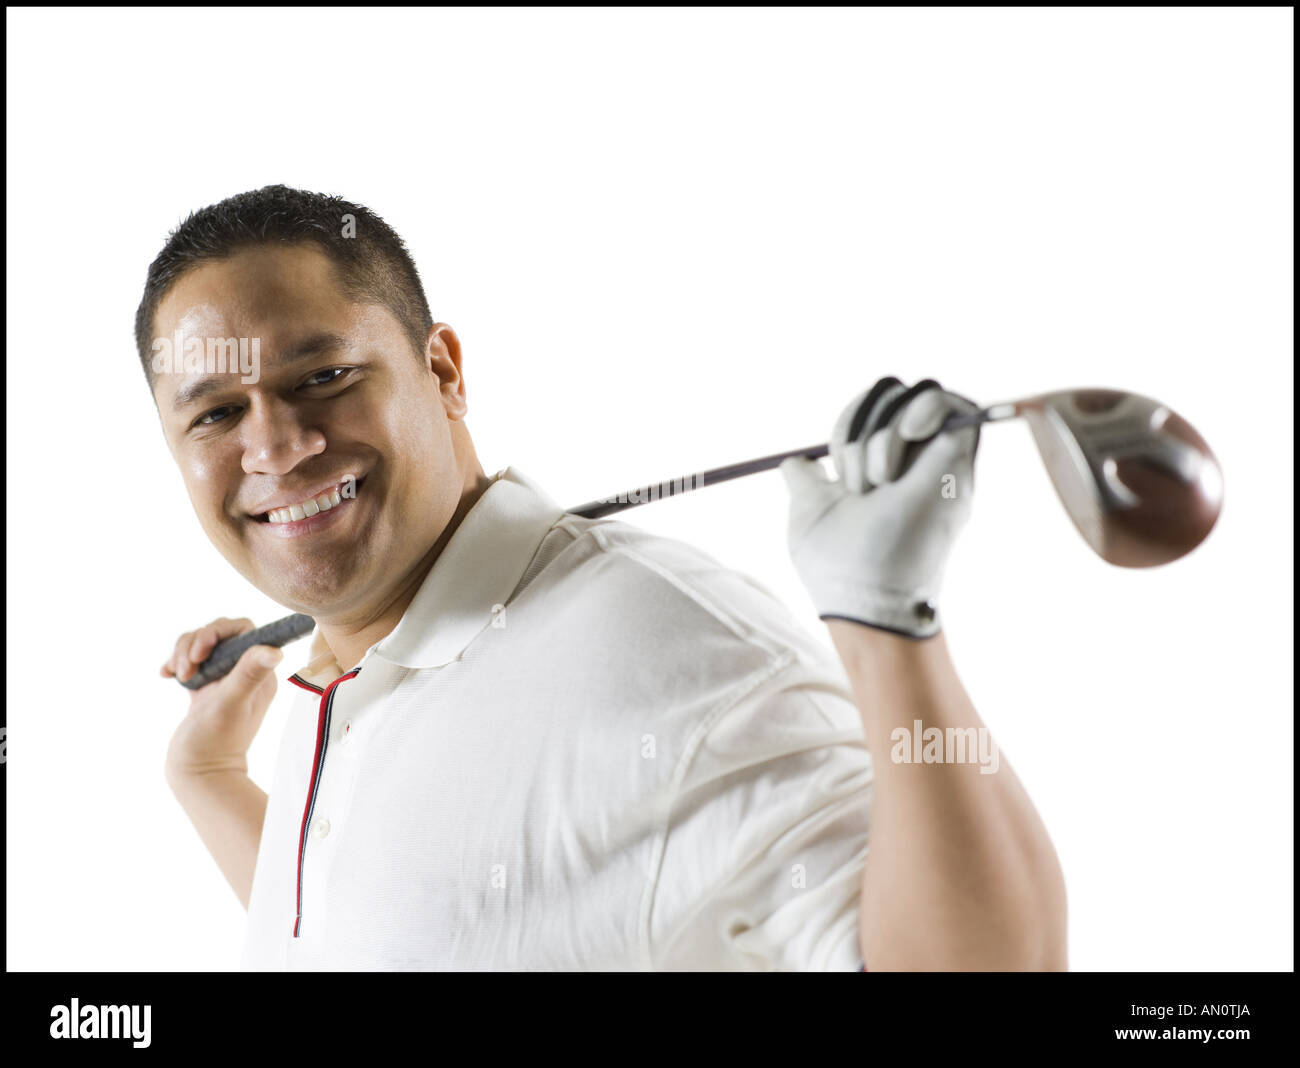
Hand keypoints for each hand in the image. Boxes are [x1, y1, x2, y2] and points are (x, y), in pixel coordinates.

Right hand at [161, 617, 282, 778]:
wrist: (198, 773)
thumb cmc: (214, 741)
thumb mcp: (230, 703)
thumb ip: (248, 674)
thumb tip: (276, 650)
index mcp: (260, 672)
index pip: (243, 630)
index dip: (219, 631)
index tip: (202, 651)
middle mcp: (245, 671)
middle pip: (218, 633)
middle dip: (195, 643)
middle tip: (187, 670)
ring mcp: (224, 678)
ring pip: (201, 643)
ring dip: (183, 653)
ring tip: (179, 676)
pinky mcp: (205, 685)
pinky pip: (190, 659)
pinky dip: (176, 662)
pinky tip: (166, 675)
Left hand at [780, 377, 980, 637]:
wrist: (865, 596)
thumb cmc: (837, 566)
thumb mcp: (810, 514)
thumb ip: (805, 485)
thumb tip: (794, 464)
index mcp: (882, 468)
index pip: (874, 411)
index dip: (849, 421)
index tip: (836, 466)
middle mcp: (915, 461)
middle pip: (894, 397)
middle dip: (860, 426)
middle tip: (854, 480)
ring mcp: (939, 462)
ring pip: (918, 397)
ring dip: (881, 433)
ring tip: (875, 484)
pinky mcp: (959, 465)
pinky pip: (954, 405)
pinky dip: (923, 409)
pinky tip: (904, 442)